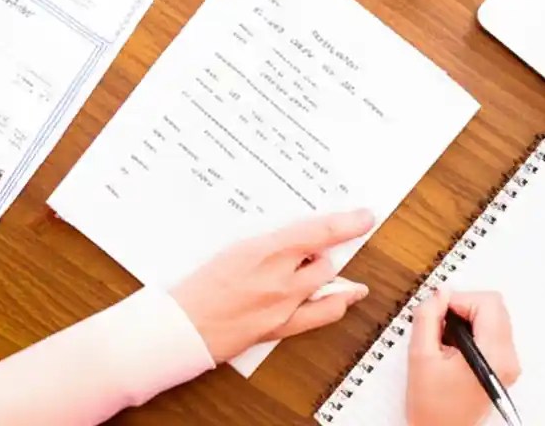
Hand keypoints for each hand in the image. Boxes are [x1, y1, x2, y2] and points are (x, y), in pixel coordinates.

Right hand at [170, 209, 374, 362]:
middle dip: (320, 253)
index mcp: (263, 251)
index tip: (365, 216)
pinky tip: (344, 296)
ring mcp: (282, 307)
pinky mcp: (280, 328)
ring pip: (326, 285)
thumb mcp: (231, 249)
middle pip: (325, 261)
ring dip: (324, 275)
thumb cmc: (196, 285)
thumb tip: (295, 237)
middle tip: (310, 250)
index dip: (346, 223)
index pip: (318, 233)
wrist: (179, 327)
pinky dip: (336, 303)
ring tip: (315, 270)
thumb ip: (267, 242)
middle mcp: (278, 279)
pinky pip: (322, 314)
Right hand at [406, 289, 521, 425]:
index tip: (439, 312)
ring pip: (493, 317)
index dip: (460, 299)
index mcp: (493, 354)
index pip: (488, 302)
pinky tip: (454, 349)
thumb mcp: (420, 355)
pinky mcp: (504, 366)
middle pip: (494, 307)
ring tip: (446, 342)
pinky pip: (492, 332)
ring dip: (468, 319)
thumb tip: (440, 293)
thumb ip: (428, 316)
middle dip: (464, 308)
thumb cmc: (431, 406)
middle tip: (440, 327)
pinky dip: (473, 331)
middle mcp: (509, 357)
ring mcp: (509, 363)